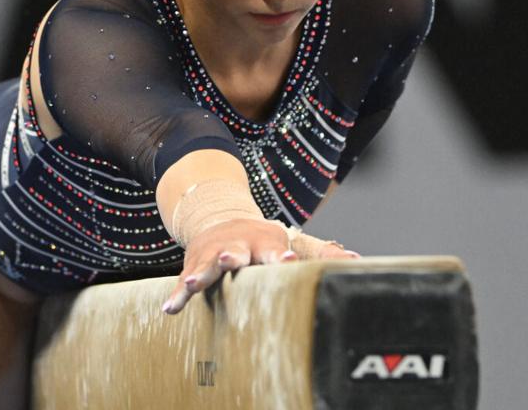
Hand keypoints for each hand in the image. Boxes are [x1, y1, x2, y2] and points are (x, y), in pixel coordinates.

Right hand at [160, 220, 359, 314]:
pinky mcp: (194, 265)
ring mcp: (213, 255)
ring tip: (189, 282)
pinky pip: (183, 283)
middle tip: (232, 260)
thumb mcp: (290, 242)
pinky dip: (177, 296)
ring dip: (199, 273)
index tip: (288, 262)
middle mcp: (238, 246)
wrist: (220, 217)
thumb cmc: (263, 240)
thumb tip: (357, 260)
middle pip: (236, 252)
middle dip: (233, 257)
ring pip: (206, 264)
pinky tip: (169, 310)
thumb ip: (321, 255)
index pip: (276, 251)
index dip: (282, 257)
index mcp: (266, 243)